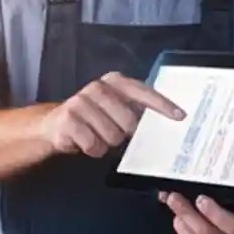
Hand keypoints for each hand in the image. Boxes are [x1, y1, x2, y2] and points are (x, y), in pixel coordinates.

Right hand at [40, 72, 185, 157]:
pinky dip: (93, 150)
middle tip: (113, 134)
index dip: (162, 105)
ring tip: (96, 136)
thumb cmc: (92, 119)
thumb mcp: (114, 110)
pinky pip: (94, 145)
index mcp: (114, 82)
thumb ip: (135, 111)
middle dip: (124, 135)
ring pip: (112, 136)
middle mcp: (98, 88)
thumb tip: (163, 122)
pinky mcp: (68, 119)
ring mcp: (81, 102)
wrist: (54, 125)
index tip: (180, 116)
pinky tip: (84, 143)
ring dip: (106, 144)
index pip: (143, 92)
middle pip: (129, 122)